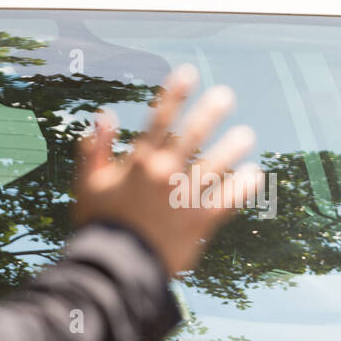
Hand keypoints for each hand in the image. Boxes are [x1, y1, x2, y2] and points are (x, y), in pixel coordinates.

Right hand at [72, 64, 261, 277]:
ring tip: (246, 134)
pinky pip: (226, 200)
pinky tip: (253, 174)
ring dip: (232, 148)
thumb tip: (103, 115)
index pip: (159, 119)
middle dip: (209, 112)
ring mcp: (183, 197)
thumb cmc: (98, 223)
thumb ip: (95, 147)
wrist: (114, 266)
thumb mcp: (88, 183)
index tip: (188, 73)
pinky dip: (241, 186)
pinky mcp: (198, 222)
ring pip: (215, 165)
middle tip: (226, 96)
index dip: (174, 94)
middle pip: (192, 135)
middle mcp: (164, 174)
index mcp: (138, 162)